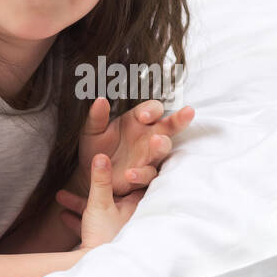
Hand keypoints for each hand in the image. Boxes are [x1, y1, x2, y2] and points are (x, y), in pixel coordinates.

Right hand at [56, 154, 145, 249]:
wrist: (97, 268)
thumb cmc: (105, 235)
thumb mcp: (100, 203)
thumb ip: (100, 179)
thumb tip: (100, 155)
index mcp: (135, 205)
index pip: (139, 182)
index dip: (132, 171)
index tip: (123, 162)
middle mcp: (128, 217)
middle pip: (113, 196)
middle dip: (94, 187)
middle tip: (83, 175)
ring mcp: (116, 230)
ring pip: (99, 211)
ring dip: (80, 204)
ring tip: (60, 196)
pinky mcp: (103, 242)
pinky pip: (91, 226)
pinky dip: (79, 220)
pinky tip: (62, 216)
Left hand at [71, 97, 196, 197]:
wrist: (90, 171)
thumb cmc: (95, 146)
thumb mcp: (92, 130)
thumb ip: (96, 117)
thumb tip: (100, 100)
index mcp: (137, 120)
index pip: (154, 109)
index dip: (152, 110)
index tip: (144, 116)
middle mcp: (147, 136)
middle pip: (168, 126)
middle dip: (178, 120)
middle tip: (187, 113)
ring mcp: (147, 156)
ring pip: (162, 150)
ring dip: (161, 146)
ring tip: (157, 141)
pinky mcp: (142, 175)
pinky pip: (147, 174)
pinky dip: (140, 174)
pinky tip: (130, 174)